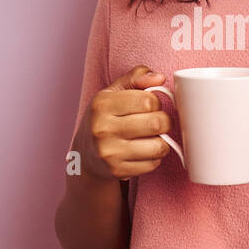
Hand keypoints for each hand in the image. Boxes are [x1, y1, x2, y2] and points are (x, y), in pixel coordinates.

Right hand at [77, 65, 173, 181]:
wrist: (85, 153)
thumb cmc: (105, 118)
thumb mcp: (114, 92)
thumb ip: (136, 78)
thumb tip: (160, 78)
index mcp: (102, 104)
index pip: (148, 100)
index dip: (155, 102)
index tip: (149, 106)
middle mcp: (103, 129)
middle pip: (157, 123)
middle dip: (163, 121)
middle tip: (156, 122)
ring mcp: (109, 152)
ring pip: (159, 146)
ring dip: (161, 141)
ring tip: (152, 137)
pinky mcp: (117, 171)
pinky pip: (153, 164)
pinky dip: (154, 157)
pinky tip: (144, 151)